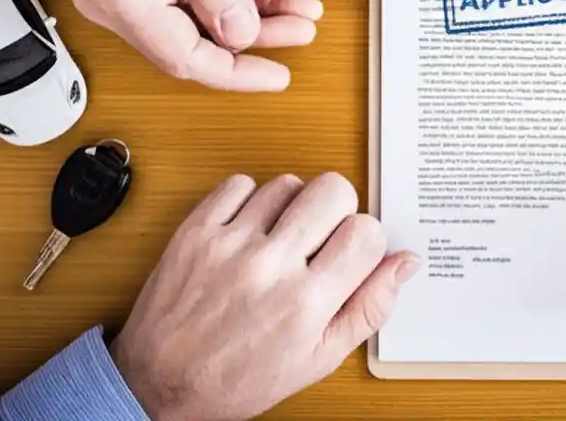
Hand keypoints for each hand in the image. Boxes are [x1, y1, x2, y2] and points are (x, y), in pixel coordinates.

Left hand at [111, 173, 420, 420]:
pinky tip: (250, 229)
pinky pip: (239, 183)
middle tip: (322, 238)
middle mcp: (270, 267)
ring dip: (293, 205)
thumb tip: (404, 263)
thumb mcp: (318, 358)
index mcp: (307, 303)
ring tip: (281, 238)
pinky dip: (250, 199)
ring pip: (288, 183)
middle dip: (338, 210)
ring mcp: (230, 244)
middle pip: (333, 190)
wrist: (161, 382)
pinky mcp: (196, 231)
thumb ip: (370, 307)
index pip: (367, 232)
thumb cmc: (239, 377)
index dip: (367, 239)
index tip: (352, 253)